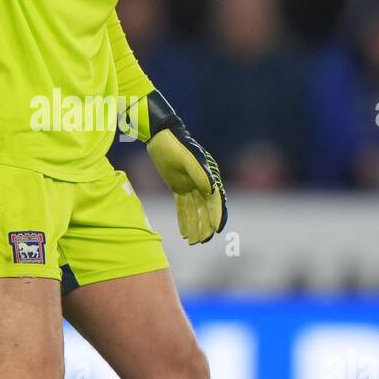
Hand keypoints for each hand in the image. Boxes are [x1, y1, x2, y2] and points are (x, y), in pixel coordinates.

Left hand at [143, 91, 226, 244]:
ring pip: (195, 211)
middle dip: (205, 226)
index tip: (215, 230)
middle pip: (206, 209)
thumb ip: (199, 174)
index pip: (215, 200)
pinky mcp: (180, 187)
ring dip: (195, 226)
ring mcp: (192, 186)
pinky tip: (184, 233)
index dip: (216, 215)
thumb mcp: (187, 158)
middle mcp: (203, 183)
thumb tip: (211, 190)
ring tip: (192, 242)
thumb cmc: (176, 145)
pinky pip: (183, 207)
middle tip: (202, 242)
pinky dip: (184, 219)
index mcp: (210, 176)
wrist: (162, 136)